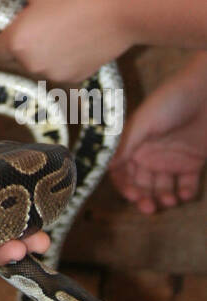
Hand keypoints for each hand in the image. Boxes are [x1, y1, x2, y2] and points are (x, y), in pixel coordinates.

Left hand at [0, 0, 132, 82]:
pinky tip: (74, 34)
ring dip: (39, 49)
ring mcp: (56, 74)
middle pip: (13, 59)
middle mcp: (33, 65)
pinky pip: (57, 67)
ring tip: (58, 22)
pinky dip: (60, 55)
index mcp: (17, 43)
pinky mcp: (77, 77)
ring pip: (36, 64)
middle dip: (17, 41)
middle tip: (34, 17)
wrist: (124, 8)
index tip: (3, 23)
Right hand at [111, 51, 206, 211]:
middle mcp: (150, 153)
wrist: (206, 93)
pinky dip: (185, 193)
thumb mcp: (144, 122)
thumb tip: (103, 164)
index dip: (124, 185)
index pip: (121, 170)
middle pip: (141, 183)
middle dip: (143, 197)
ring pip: (162, 187)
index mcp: (134, 143)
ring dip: (163, 197)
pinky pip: (186, 184)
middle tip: (150, 207)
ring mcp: (171, 159)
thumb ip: (125, 144)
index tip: (132, 195)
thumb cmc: (171, 102)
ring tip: (170, 200)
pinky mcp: (192, 162)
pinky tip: (186, 193)